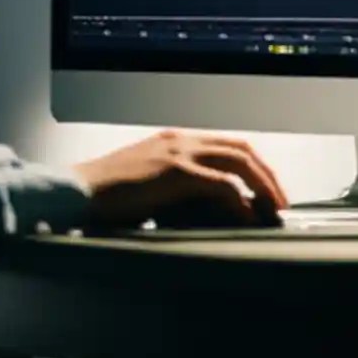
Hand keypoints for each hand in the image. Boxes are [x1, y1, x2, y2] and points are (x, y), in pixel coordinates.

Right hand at [71, 129, 289, 229]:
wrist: (77, 191)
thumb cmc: (105, 195)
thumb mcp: (147, 183)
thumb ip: (175, 186)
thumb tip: (206, 207)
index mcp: (174, 140)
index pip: (226, 144)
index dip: (253, 166)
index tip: (266, 190)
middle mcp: (180, 140)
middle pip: (241, 149)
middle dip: (267, 175)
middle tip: (280, 202)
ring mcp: (178, 153)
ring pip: (238, 161)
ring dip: (262, 186)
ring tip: (273, 209)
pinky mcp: (174, 173)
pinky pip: (221, 184)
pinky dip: (239, 200)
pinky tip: (245, 217)